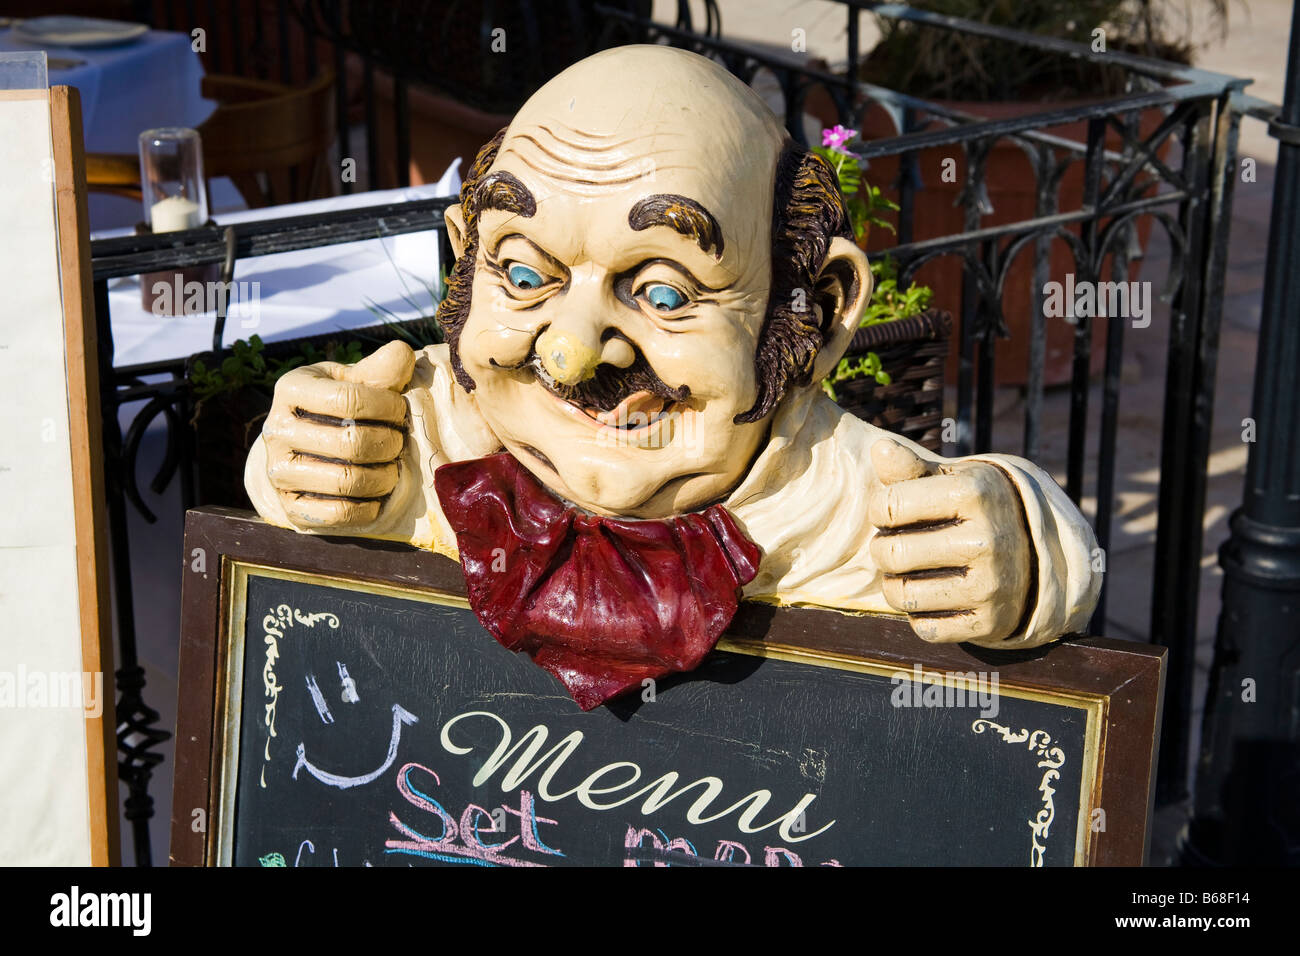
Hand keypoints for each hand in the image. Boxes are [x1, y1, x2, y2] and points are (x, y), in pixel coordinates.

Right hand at [261, 340, 415, 528]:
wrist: (303, 446)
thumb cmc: (338, 405)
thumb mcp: (353, 380)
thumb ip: (381, 370)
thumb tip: (403, 353)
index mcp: (291, 389)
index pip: (350, 398)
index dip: (388, 407)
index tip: (400, 411)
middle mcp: (276, 430)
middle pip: (352, 443)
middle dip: (389, 444)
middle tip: (399, 442)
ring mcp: (279, 471)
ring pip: (347, 481)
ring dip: (383, 478)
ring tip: (392, 469)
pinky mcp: (290, 507)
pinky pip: (338, 514)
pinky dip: (368, 508)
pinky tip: (377, 496)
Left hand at [867, 438, 1031, 643]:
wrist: (1037, 552)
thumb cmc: (975, 508)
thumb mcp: (950, 480)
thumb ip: (910, 467)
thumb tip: (880, 449)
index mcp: (976, 493)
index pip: (888, 505)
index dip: (880, 509)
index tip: (892, 511)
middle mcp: (987, 539)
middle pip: (891, 553)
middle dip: (882, 550)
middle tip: (896, 544)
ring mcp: (992, 584)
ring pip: (903, 595)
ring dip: (894, 586)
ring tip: (908, 572)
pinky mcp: (990, 622)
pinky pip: (925, 629)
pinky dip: (919, 615)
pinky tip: (932, 597)